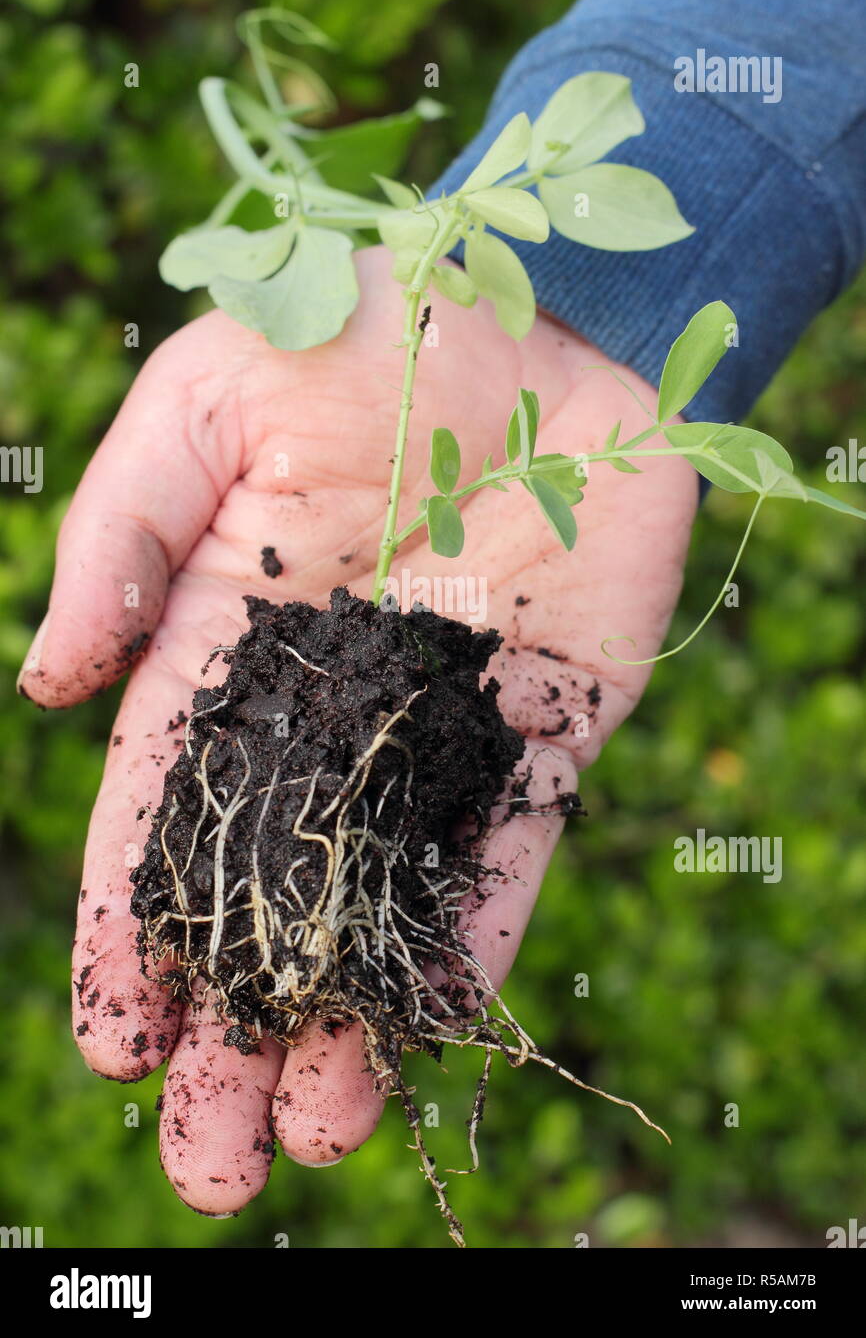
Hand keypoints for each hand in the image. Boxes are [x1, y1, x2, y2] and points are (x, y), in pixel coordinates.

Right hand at [20, 245, 696, 1216]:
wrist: (533, 304)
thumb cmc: (350, 325)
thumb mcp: (200, 404)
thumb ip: (123, 541)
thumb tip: (44, 686)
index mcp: (228, 638)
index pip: (163, 807)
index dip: (135, 924)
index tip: (114, 1038)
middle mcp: (326, 703)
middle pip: (265, 886)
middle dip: (230, 1019)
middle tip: (202, 1158)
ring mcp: (436, 723)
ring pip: (377, 897)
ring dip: (339, 1022)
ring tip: (302, 1144)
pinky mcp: (542, 725)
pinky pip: (502, 851)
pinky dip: (462, 948)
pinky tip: (417, 1043)